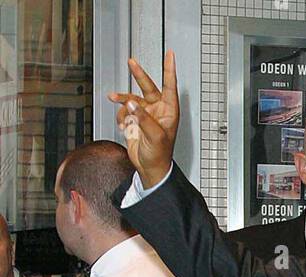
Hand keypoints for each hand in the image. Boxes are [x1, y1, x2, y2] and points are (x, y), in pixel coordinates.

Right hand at [109, 51, 178, 187]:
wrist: (149, 169)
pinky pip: (125, 111)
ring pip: (132, 99)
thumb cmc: (159, 155)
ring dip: (122, 99)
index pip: (170, 86)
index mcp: (169, 111)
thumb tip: (131, 103)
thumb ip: (143, 118)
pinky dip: (121, 116)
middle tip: (132, 62)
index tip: (170, 55)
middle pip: (148, 86)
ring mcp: (146, 114)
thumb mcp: (154, 136)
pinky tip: (122, 125)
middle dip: (139, 75)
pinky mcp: (135, 121)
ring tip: (113, 96)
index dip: (169, 70)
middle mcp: (158, 110)